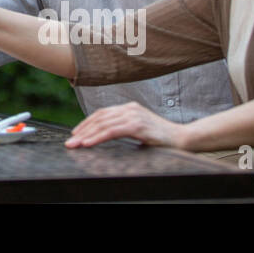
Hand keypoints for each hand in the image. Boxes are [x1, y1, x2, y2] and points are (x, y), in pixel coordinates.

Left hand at [65, 102, 187, 149]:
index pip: (102, 113)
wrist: (183, 138)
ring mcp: (134, 116)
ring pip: (103, 124)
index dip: (87, 123)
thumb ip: (125, 129)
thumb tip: (106, 136)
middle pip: (99, 118)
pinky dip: (98, 137)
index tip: (76, 133)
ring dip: (86, 135)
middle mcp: (130, 109)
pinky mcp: (138, 126)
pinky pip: (112, 131)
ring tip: (75, 144)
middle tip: (70, 141)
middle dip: (82, 130)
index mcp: (129, 108)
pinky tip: (88, 143)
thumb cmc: (162, 138)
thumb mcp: (140, 130)